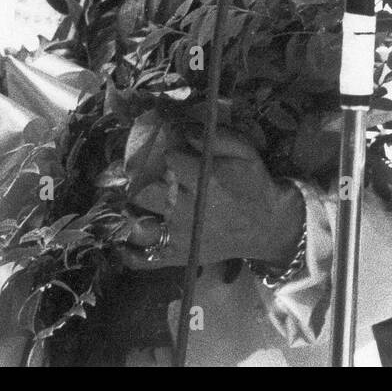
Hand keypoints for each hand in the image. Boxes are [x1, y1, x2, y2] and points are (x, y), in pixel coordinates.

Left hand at [122, 129, 304, 271]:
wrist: (268, 226)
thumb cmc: (255, 185)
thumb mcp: (246, 152)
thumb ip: (218, 137)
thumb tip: (185, 131)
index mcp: (203, 179)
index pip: (168, 158)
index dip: (168, 152)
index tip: (172, 152)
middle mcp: (186, 207)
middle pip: (143, 189)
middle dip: (140, 179)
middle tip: (139, 174)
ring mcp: (179, 234)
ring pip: (137, 221)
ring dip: (129, 211)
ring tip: (127, 202)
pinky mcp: (177, 256)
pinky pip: (144, 259)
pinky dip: (130, 252)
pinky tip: (124, 242)